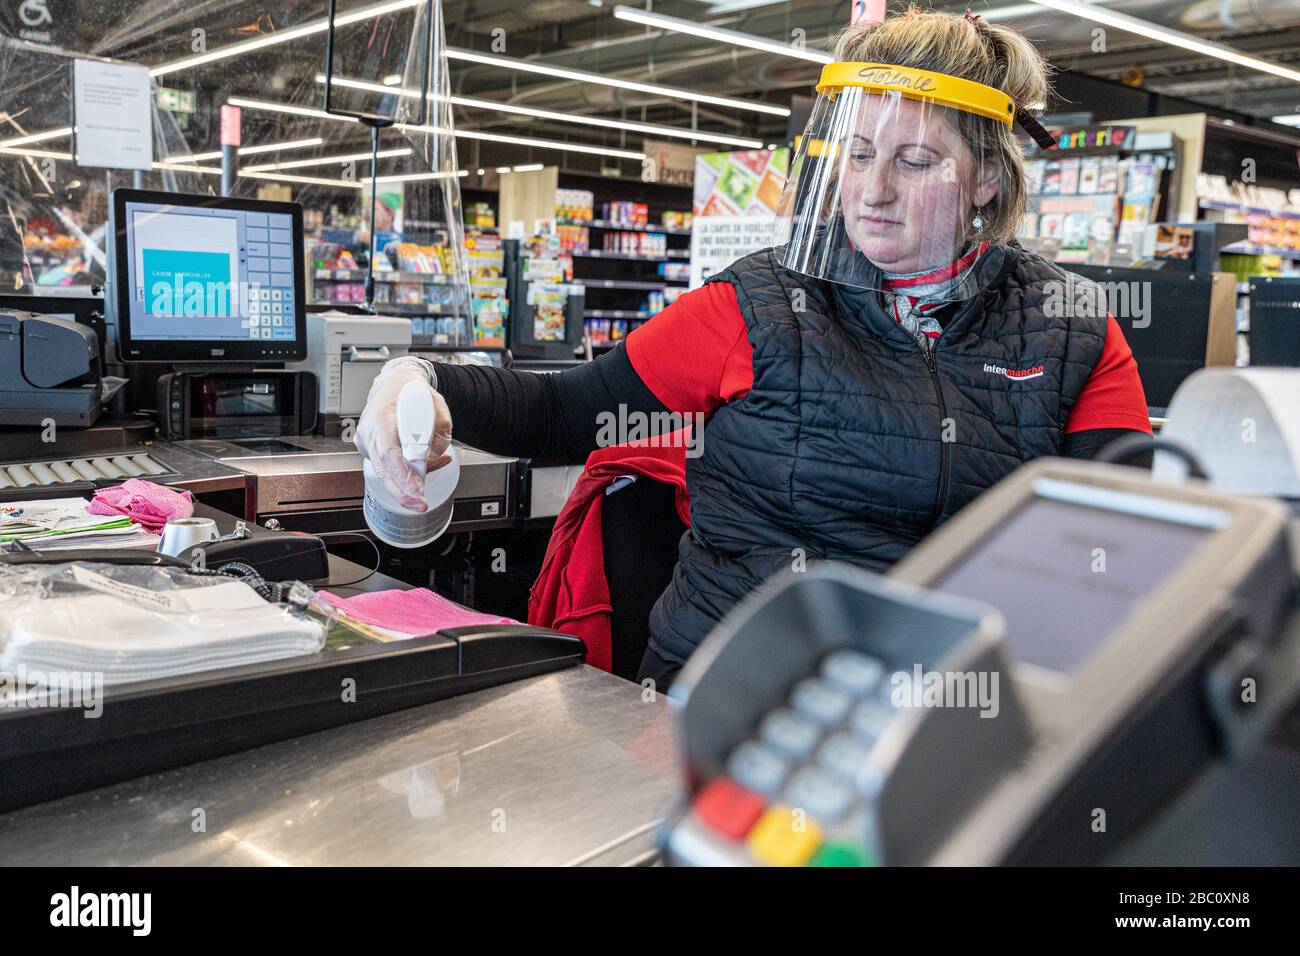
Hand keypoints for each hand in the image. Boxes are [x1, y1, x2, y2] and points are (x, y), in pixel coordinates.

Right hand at [354, 359, 453, 511]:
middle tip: (419, 504)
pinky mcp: (370, 450)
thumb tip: (438, 450)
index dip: (401, 472)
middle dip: (402, 491)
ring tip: (420, 500)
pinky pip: (385, 468)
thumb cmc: (410, 392)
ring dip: (402, 489)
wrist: (393, 385)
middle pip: (383, 468)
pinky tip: (419, 478)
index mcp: (383, 417)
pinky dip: (402, 477)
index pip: (389, 450)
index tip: (414, 487)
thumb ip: (441, 424)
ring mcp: (366, 442)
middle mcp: (370, 432)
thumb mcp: (435, 400)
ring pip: (383, 473)